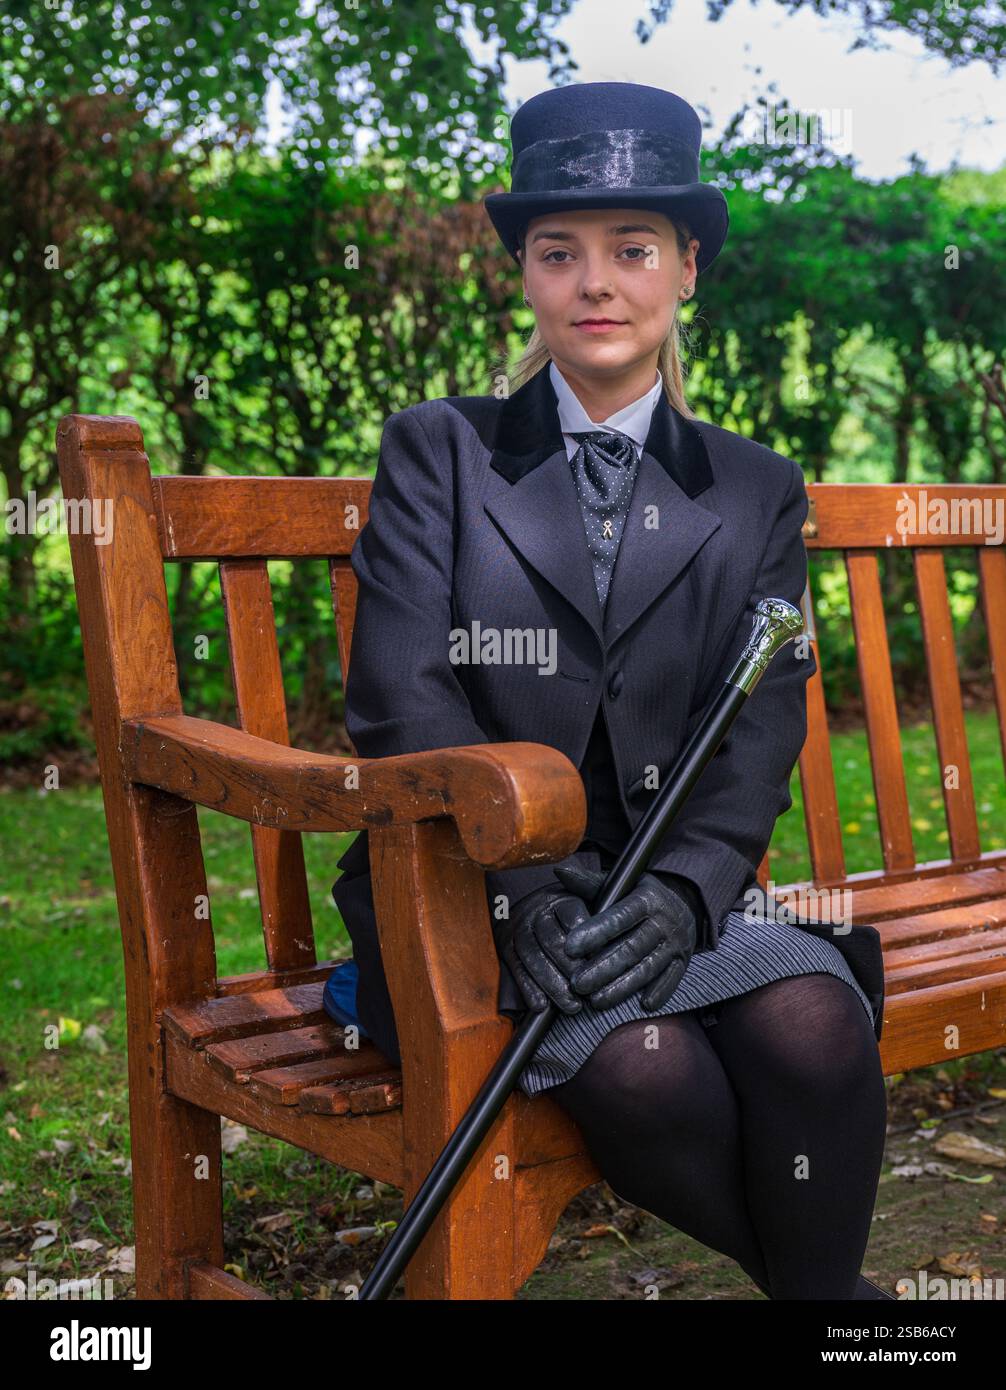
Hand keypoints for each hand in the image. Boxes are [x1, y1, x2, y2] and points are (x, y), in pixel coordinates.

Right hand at [494, 882, 591, 1015]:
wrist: (527, 907)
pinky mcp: (505, 946)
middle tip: (586, 991)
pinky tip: (541, 1006)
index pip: (574, 919)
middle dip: (570, 969)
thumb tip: (615, 949)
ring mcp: (518, 928)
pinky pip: (516, 969)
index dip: (587, 942)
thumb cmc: (567, 917)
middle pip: (552, 940)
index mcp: (561, 900)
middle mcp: (537, 911)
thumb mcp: (584, 907)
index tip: (599, 964)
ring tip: (572, 1005)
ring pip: (533, 956)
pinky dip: (528, 988)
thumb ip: (599, 924)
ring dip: (552, 984)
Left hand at [554, 864, 697, 1011]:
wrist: (683, 904)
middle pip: (631, 948)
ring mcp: (675, 943)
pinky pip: (672, 980)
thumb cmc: (638, 896)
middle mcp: (662, 922)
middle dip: (603, 969)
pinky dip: (659, 993)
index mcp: (645, 900)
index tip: (570, 948)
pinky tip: (641, 1005)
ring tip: (596, 1001)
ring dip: (622, 987)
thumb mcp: (618, 884)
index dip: (594, 933)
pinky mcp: (683, 962)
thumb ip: (588, 883)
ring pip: (648, 968)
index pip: (618, 918)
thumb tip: (560, 869)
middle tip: (577, 985)